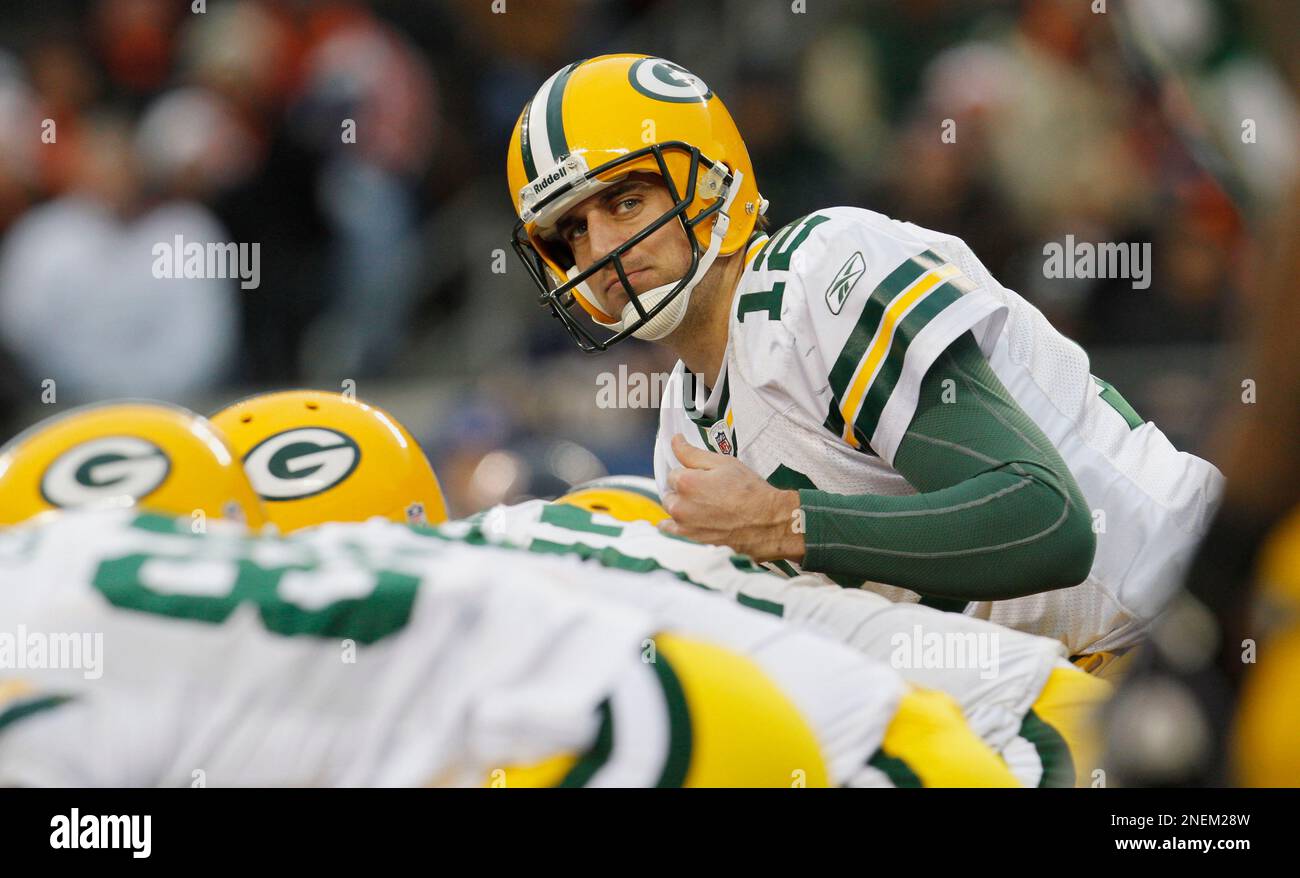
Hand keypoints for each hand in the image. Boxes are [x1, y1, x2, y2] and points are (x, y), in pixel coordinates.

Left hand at [660, 433, 804, 563]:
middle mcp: (679, 507)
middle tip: (707, 493)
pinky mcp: (691, 543)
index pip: (674, 473)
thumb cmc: (750, 492)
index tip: (703, 477)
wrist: (769, 524)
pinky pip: (672, 532)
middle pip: (670, 494)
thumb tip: (674, 440)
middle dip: (683, 491)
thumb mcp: (724, 463)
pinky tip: (693, 524)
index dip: (689, 473)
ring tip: (705, 509)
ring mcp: (684, 527)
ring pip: (672, 512)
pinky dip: (678, 527)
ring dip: (681, 509)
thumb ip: (692, 453)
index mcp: (686, 483)